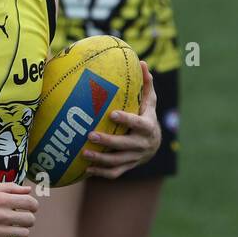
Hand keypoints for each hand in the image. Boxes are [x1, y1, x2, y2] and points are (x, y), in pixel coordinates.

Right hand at [0, 182, 38, 236]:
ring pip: (24, 234)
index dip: (34, 205)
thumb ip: (9, 187)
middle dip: (28, 219)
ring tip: (15, 230)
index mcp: (1, 199)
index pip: (30, 203)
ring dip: (22, 232)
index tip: (30, 208)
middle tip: (21, 219)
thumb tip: (28, 190)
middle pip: (30, 220)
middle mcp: (0, 216)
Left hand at [83, 63, 160, 178]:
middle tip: (90, 135)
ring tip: (83, 153)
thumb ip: (146, 85)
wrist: (154, 145)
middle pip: (125, 145)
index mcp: (147, 127)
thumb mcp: (149, 102)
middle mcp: (142, 145)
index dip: (126, 120)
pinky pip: (114, 173)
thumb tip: (141, 63)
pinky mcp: (128, 167)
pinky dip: (100, 173)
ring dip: (100, 160)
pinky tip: (86, 170)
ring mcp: (135, 158)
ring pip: (117, 162)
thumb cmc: (147, 117)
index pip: (137, 124)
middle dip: (108, 142)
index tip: (112, 114)